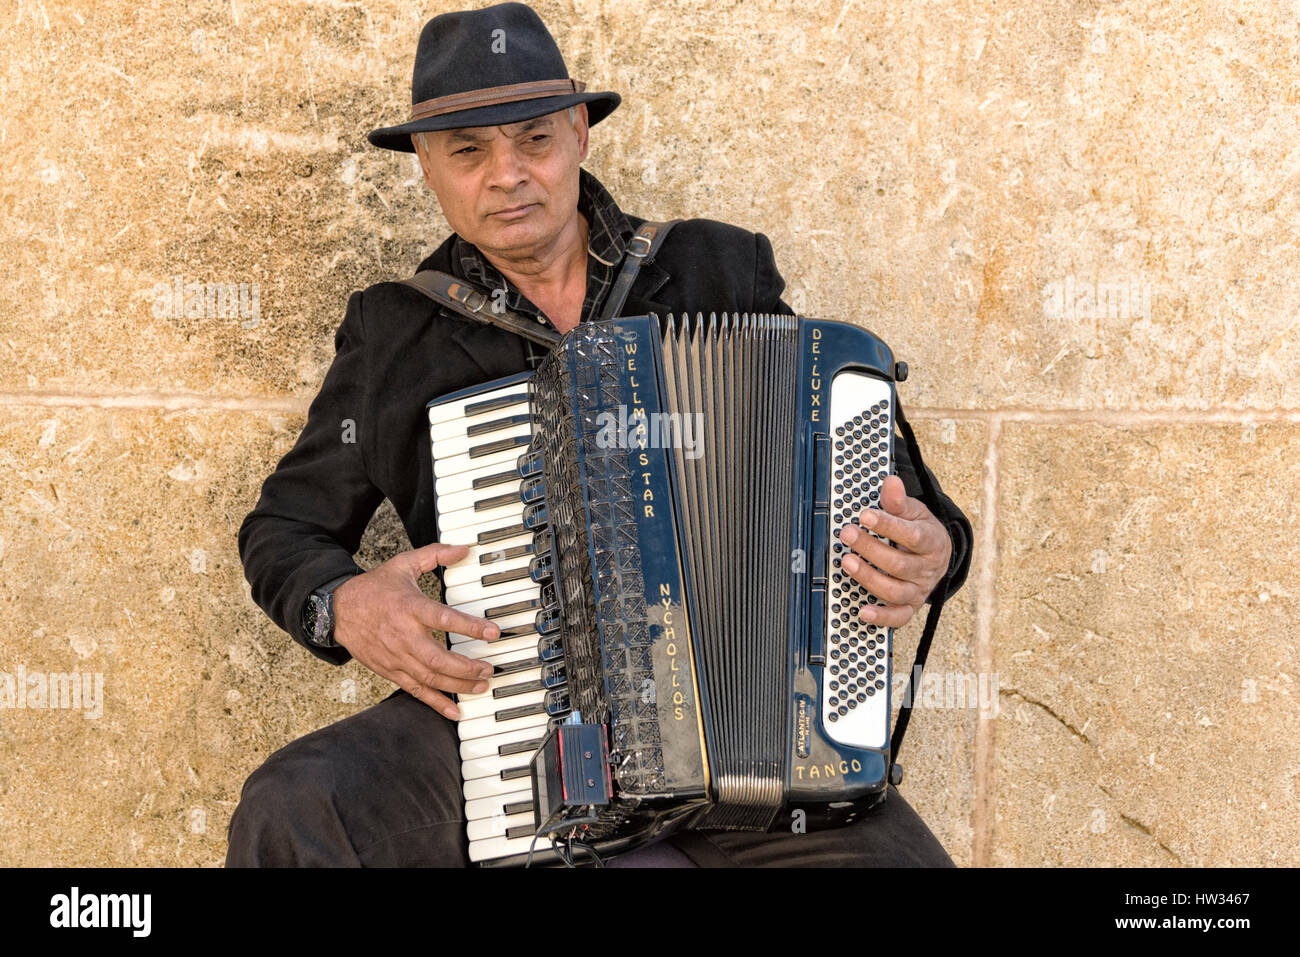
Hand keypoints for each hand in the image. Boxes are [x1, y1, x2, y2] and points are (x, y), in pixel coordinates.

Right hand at [332, 542, 500, 718]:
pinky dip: (435, 702)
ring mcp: (396, 657)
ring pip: (430, 677)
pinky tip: (454, 710)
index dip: (470, 627)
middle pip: (438, 658)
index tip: (493, 633)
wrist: (338, 610)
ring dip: (458, 685)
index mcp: (410, 607)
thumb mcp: (404, 564)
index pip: (444, 619)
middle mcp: (404, 635)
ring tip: (481, 686)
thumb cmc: (374, 589)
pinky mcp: (390, 670)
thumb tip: (462, 548)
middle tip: (489, 668)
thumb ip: (435, 555)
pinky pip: (415, 690)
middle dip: (467, 667)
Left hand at [837, 475, 951, 628]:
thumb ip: (899, 501)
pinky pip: (898, 617)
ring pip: (895, 590)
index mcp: (932, 542)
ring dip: (869, 578)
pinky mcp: (910, 607)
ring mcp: (918, 590)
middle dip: (870, 549)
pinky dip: (881, 617)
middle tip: (847, 534)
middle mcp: (927, 569)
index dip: (888, 526)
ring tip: (847, 562)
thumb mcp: (914, 512)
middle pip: (900, 564)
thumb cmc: (922, 532)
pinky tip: (863, 611)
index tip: (865, 515)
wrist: (938, 556)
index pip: (912, 536)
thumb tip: (891, 482)